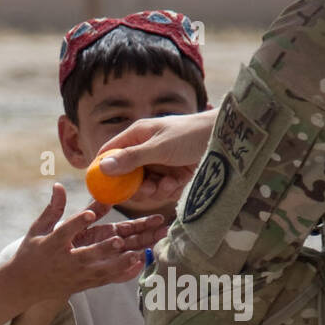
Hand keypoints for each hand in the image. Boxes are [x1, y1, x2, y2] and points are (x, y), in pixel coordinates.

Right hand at [9, 184, 161, 304]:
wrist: (25, 285)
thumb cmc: (32, 252)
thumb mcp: (38, 229)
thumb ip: (53, 209)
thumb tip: (59, 185)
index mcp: (52, 245)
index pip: (65, 231)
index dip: (77, 222)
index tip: (89, 213)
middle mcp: (66, 261)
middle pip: (86, 255)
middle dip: (103, 249)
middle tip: (119, 240)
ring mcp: (77, 275)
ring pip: (101, 271)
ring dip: (119, 263)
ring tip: (136, 254)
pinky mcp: (85, 284)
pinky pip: (106, 280)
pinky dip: (122, 274)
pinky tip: (138, 265)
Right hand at [95, 109, 218, 209]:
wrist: (223, 139)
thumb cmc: (190, 135)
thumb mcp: (159, 147)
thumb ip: (132, 158)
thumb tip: (102, 167)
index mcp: (137, 135)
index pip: (109, 153)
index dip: (102, 170)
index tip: (101, 189)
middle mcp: (145, 149)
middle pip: (127, 175)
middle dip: (137, 186)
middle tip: (149, 188)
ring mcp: (160, 162)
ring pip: (146, 185)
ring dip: (156, 189)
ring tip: (169, 184)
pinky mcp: (174, 173)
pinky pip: (163, 188)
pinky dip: (169, 189)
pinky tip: (179, 182)